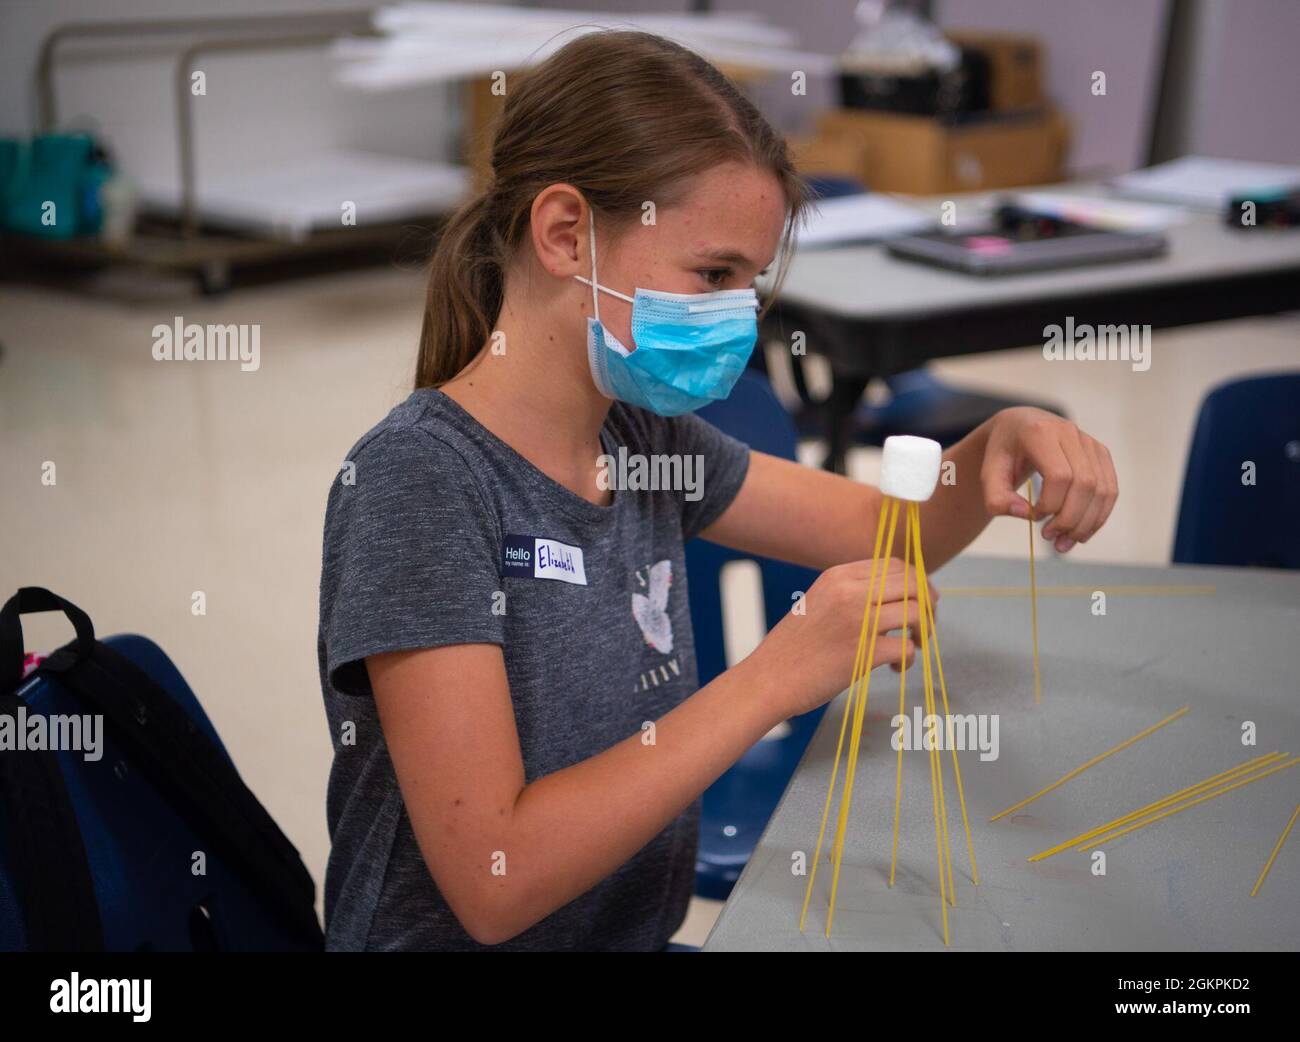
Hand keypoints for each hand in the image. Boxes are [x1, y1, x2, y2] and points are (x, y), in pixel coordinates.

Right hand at [750, 557, 933, 717]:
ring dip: (924, 630)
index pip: (896, 565)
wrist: (768, 678)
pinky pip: (907, 648)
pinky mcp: (864, 653)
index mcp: (838, 576)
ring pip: (917, 611)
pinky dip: (910, 659)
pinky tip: (896, 668)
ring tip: (914, 645)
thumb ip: (852, 592)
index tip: (920, 601)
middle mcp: (849, 591)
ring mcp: (858, 621)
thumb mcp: (819, 602)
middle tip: (925, 625)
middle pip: (914, 583)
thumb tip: (899, 594)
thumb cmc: (794, 647)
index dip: (917, 582)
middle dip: (929, 604)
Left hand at [979, 407, 1118, 552]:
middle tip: (1049, 538)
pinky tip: (1080, 533)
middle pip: (1085, 484)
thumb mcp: (988, 473)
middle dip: (1070, 518)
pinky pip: (1110, 489)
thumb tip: (1026, 515)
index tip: (1034, 517)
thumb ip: (997, 498)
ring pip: (1102, 489)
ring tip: (1064, 543)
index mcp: (1040, 433)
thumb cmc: (1003, 453)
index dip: (1051, 504)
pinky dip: (1098, 516)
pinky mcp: (1100, 454)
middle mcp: (1070, 433)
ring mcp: (1089, 442)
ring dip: (1087, 523)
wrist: (1020, 427)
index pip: (1059, 475)